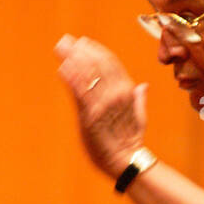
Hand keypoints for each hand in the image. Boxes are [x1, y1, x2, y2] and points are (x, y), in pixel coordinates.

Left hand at [55, 35, 147, 178]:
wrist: (126, 162)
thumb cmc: (131, 141)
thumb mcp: (140, 118)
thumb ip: (139, 100)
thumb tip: (143, 86)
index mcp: (128, 91)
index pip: (111, 63)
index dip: (96, 50)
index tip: (82, 41)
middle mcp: (117, 93)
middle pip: (97, 64)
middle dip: (80, 50)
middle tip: (65, 40)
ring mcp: (104, 103)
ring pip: (88, 74)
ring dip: (72, 59)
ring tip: (60, 48)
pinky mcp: (91, 115)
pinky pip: (80, 92)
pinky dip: (71, 78)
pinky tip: (61, 68)